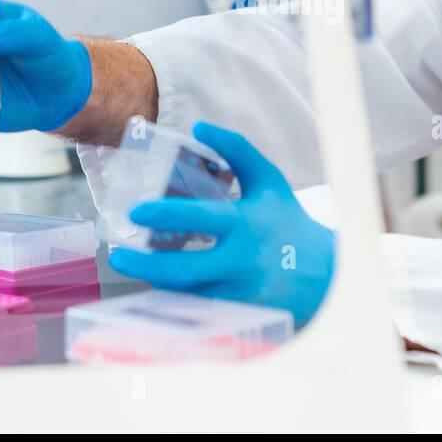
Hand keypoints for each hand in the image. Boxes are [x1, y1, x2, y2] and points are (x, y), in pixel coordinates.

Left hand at [109, 122, 334, 327]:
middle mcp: (241, 260)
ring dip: (156, 279)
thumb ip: (237, 150)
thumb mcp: (269, 180)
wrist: (324, 275)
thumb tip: (199, 127)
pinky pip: (195, 307)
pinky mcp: (236, 314)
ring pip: (185, 292)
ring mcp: (238, 292)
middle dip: (144, 265)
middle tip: (118, 255)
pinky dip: (176, 294)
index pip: (202, 219)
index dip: (166, 214)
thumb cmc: (287, 220)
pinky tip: (163, 282)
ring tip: (136, 264)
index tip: (137, 211)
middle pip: (182, 270)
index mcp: (247, 222)